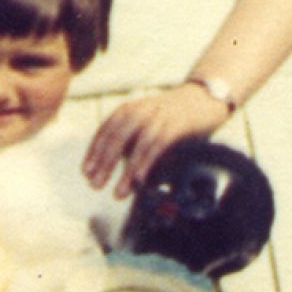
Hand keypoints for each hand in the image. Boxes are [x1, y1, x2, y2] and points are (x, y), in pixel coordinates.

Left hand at [83, 82, 231, 197]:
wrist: (205, 98)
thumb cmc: (173, 117)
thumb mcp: (146, 125)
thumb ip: (131, 143)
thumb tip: (116, 170)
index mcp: (128, 109)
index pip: (104, 131)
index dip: (93, 153)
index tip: (86, 173)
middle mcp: (139, 110)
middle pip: (115, 138)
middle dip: (103, 164)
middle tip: (94, 185)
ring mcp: (158, 116)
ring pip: (135, 145)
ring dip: (125, 172)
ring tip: (118, 193)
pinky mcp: (176, 124)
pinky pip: (156, 146)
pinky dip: (145, 163)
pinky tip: (138, 179)